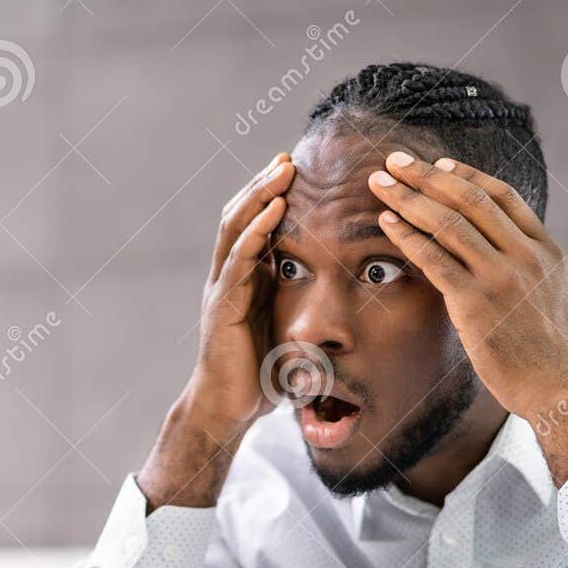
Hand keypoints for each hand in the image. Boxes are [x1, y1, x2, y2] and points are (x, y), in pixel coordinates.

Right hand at [137, 154, 293, 511]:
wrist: (227, 411)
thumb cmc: (258, 380)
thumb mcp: (289, 337)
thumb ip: (305, 314)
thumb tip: (345, 310)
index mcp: (244, 282)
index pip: (254, 226)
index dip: (272, 196)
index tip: (296, 169)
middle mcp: (228, 278)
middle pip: (241, 217)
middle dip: (265, 184)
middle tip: (290, 156)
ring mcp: (222, 290)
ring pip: (236, 229)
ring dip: (259, 196)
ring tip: (282, 170)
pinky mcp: (223, 306)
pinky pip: (238, 260)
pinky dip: (255, 232)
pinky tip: (273, 211)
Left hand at [368, 153, 567, 480]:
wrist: (559, 386)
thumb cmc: (548, 347)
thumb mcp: (550, 291)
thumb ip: (526, 262)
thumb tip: (497, 245)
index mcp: (545, 247)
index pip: (502, 194)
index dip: (466, 175)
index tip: (437, 164)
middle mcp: (524, 255)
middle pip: (470, 199)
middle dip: (427, 175)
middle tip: (395, 159)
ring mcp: (501, 277)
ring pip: (448, 223)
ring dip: (408, 198)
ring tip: (379, 183)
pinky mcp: (476, 303)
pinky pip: (434, 259)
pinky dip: (407, 236)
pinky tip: (386, 223)